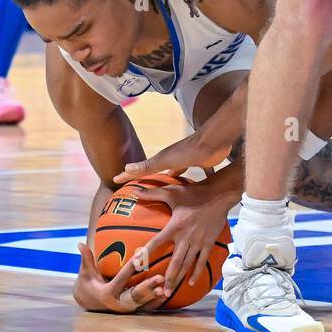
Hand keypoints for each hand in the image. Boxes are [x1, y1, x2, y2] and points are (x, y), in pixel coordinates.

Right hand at [73, 242, 169, 312]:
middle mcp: (118, 303)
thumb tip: (80, 243)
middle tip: (161, 278)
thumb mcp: (86, 273)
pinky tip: (168, 295)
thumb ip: (86, 259)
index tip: (141, 257)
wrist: (88, 302)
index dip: (131, 267)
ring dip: (155, 296)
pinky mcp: (132, 311)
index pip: (121, 278)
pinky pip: (146, 308)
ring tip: (167, 288)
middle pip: (135, 295)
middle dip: (148, 287)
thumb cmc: (88, 283)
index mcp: (107, 294)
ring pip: (143, 303)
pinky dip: (156, 302)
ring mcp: (126, 309)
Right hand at [113, 132, 228, 184]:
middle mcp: (175, 159)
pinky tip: (205, 188)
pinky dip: (204, 179)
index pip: (143, 169)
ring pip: (181, 171)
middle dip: (155, 178)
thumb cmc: (188, 151)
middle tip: (147, 188)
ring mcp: (190, 160)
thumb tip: (125, 168)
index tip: (117, 179)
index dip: (130, 174)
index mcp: (163, 159)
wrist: (214, 141)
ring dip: (177, 179)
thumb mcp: (165, 161)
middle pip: (162, 171)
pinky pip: (204, 172)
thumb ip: (147, 166)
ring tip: (173, 190)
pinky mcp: (205, 162)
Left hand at [133, 179, 231, 293]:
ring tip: (170, 291)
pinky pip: (202, 261)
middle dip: (167, 278)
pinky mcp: (208, 243)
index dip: (145, 254)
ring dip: (178, 279)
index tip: (136, 266)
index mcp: (174, 227)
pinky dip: (196, 272)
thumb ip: (151, 193)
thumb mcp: (171, 192)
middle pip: (174, 262)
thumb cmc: (194, 193)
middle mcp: (185, 238)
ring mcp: (198, 242)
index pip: (156, 243)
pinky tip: (191, 282)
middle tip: (160, 292)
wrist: (218, 196)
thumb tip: (134, 190)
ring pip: (186, 265)